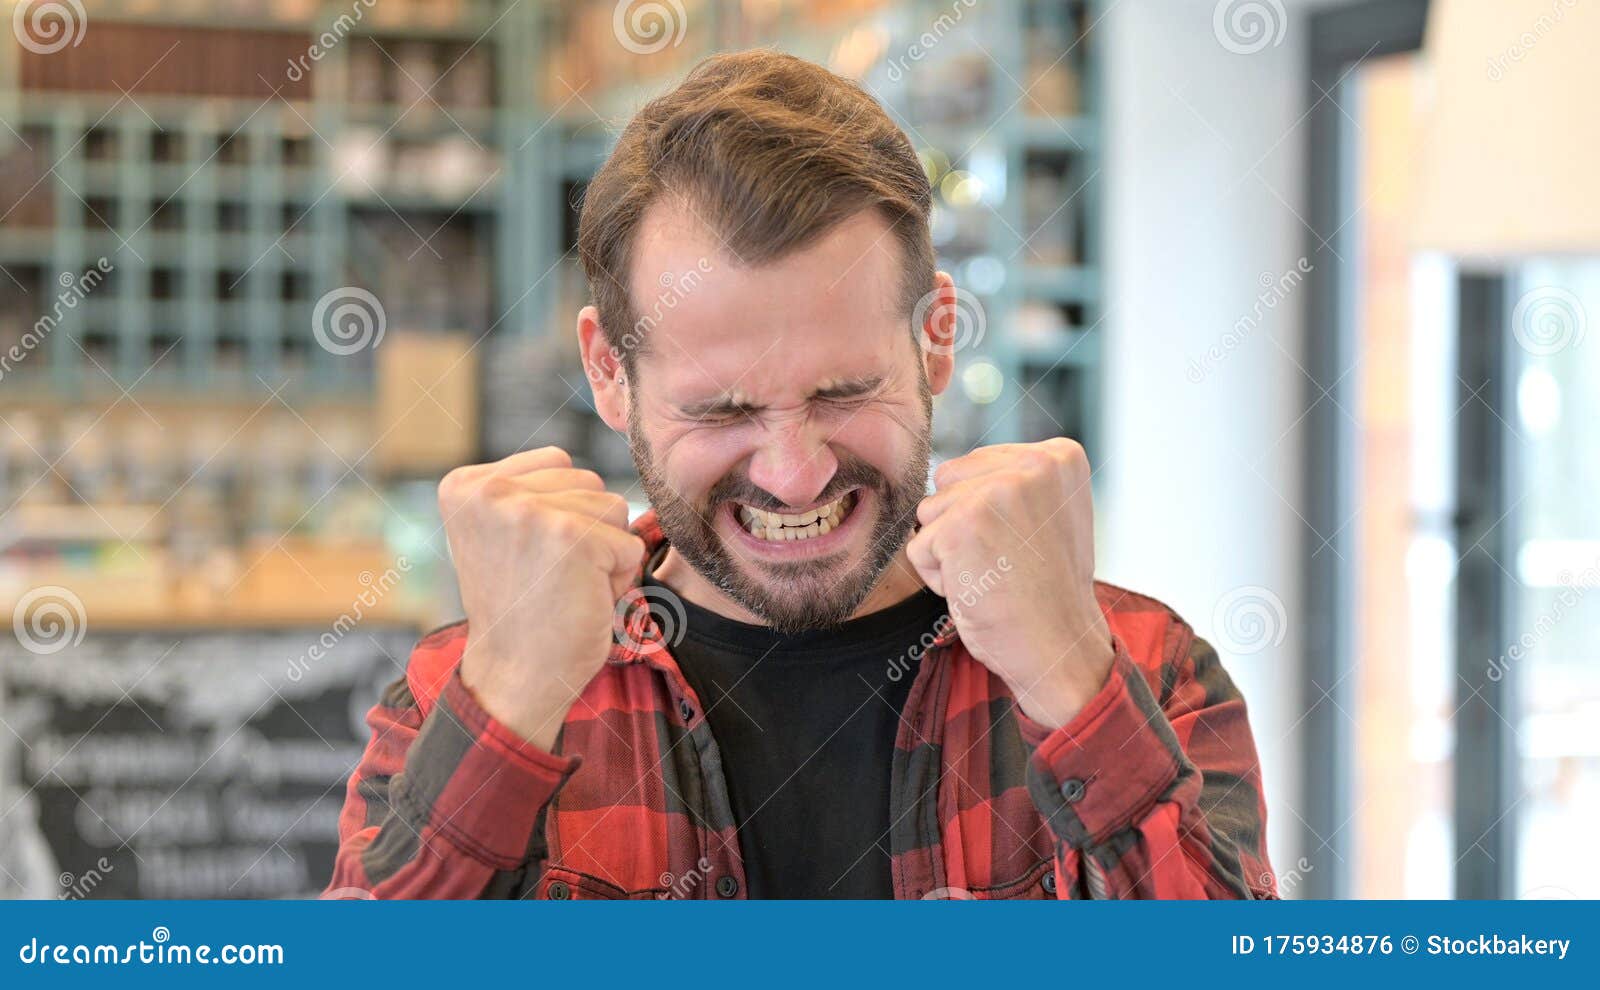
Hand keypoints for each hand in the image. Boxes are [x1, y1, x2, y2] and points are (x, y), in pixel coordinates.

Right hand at [438, 446, 642, 750]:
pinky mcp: (572, 538)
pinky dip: (620, 580)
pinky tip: (582, 602)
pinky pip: (631, 545)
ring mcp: (530, 511)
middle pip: (588, 481)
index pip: (557, 462)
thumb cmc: (521, 611)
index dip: (562, 512)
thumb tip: (591, 468)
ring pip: (614, 508)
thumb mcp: (504, 534)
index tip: (529, 557)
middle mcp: (490, 491)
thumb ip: (530, 492)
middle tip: (549, 578)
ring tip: (565, 587)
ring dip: (604, 553)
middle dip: (586, 530)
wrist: (514, 678)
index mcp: (466, 485)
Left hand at [906, 437, 1112, 728]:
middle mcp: (1031, 464)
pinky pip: (918, 546)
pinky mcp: (960, 526)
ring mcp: (995, 493)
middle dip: (963, 524)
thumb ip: (1012, 481)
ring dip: (949, 551)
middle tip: (1008, 561)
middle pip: (949, 481)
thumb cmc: (1047, 590)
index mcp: (1059, 456)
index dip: (988, 512)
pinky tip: (978, 590)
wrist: (1060, 647)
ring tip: (995, 574)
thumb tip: (946, 471)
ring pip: (930, 512)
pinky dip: (937, 578)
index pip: (978, 464)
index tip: (1029, 543)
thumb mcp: (1048, 513)